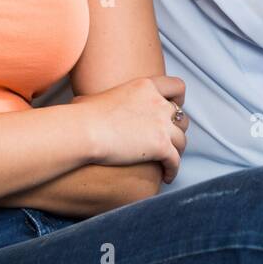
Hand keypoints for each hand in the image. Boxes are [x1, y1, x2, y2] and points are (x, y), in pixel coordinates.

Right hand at [74, 76, 189, 181]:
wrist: (85, 130)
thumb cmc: (82, 116)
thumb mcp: (96, 97)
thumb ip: (102, 99)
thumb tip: (82, 104)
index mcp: (145, 87)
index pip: (176, 87)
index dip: (179, 99)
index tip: (176, 107)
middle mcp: (158, 103)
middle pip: (180, 117)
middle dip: (177, 129)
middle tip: (169, 139)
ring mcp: (162, 124)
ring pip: (181, 140)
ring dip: (176, 151)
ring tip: (168, 162)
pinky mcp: (161, 146)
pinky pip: (175, 161)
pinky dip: (173, 170)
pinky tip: (166, 176)